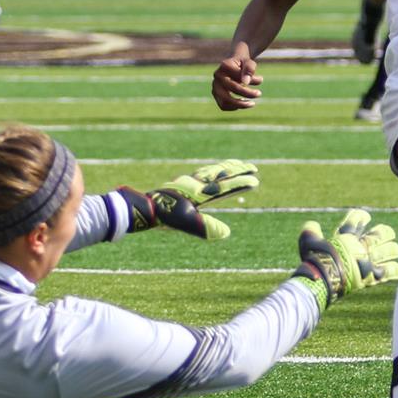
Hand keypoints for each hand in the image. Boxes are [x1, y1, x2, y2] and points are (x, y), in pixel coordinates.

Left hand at [119, 160, 260, 239]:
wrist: (142, 206)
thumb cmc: (164, 216)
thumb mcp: (186, 224)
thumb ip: (206, 227)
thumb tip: (226, 233)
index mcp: (201, 193)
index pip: (226, 186)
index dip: (241, 183)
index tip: (255, 181)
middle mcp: (196, 184)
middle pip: (221, 173)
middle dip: (237, 170)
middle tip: (252, 166)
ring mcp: (188, 182)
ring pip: (211, 171)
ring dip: (225, 167)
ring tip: (234, 165)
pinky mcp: (180, 183)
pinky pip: (200, 173)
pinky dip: (210, 170)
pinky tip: (208, 173)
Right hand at [212, 54, 261, 110]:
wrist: (234, 65)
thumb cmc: (244, 64)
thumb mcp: (249, 62)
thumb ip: (249, 69)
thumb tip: (246, 82)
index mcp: (225, 65)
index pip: (238, 76)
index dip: (250, 80)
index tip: (261, 80)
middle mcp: (217, 76)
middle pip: (232, 88)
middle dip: (248, 93)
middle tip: (259, 94)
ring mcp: (215, 86)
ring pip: (225, 100)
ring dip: (240, 105)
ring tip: (252, 104)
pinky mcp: (216, 94)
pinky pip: (223, 106)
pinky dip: (234, 107)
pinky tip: (242, 103)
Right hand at [294, 209, 397, 303]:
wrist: (323, 278)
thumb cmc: (314, 260)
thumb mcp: (308, 243)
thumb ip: (310, 232)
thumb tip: (311, 225)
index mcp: (347, 237)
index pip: (357, 220)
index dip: (362, 217)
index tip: (366, 217)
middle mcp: (361, 246)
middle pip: (381, 234)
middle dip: (386, 233)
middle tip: (388, 234)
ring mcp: (369, 260)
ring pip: (390, 250)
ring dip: (393, 250)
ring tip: (395, 251)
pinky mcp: (373, 275)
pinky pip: (390, 271)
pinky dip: (396, 270)